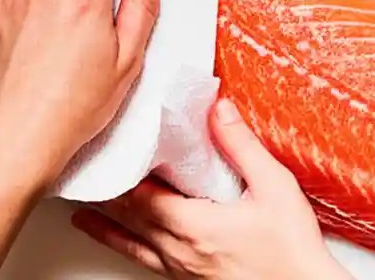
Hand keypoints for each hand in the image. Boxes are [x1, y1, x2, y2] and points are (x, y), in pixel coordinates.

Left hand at [71, 99, 352, 279]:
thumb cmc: (291, 248)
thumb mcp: (273, 185)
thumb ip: (241, 145)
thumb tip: (218, 109)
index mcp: (193, 225)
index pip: (140, 195)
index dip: (121, 172)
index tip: (110, 149)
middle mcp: (180, 250)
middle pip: (130, 219)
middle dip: (107, 195)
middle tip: (88, 173)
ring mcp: (183, 269)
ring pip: (132, 245)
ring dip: (107, 227)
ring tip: (83, 215)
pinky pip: (149, 262)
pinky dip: (128, 248)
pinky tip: (127, 244)